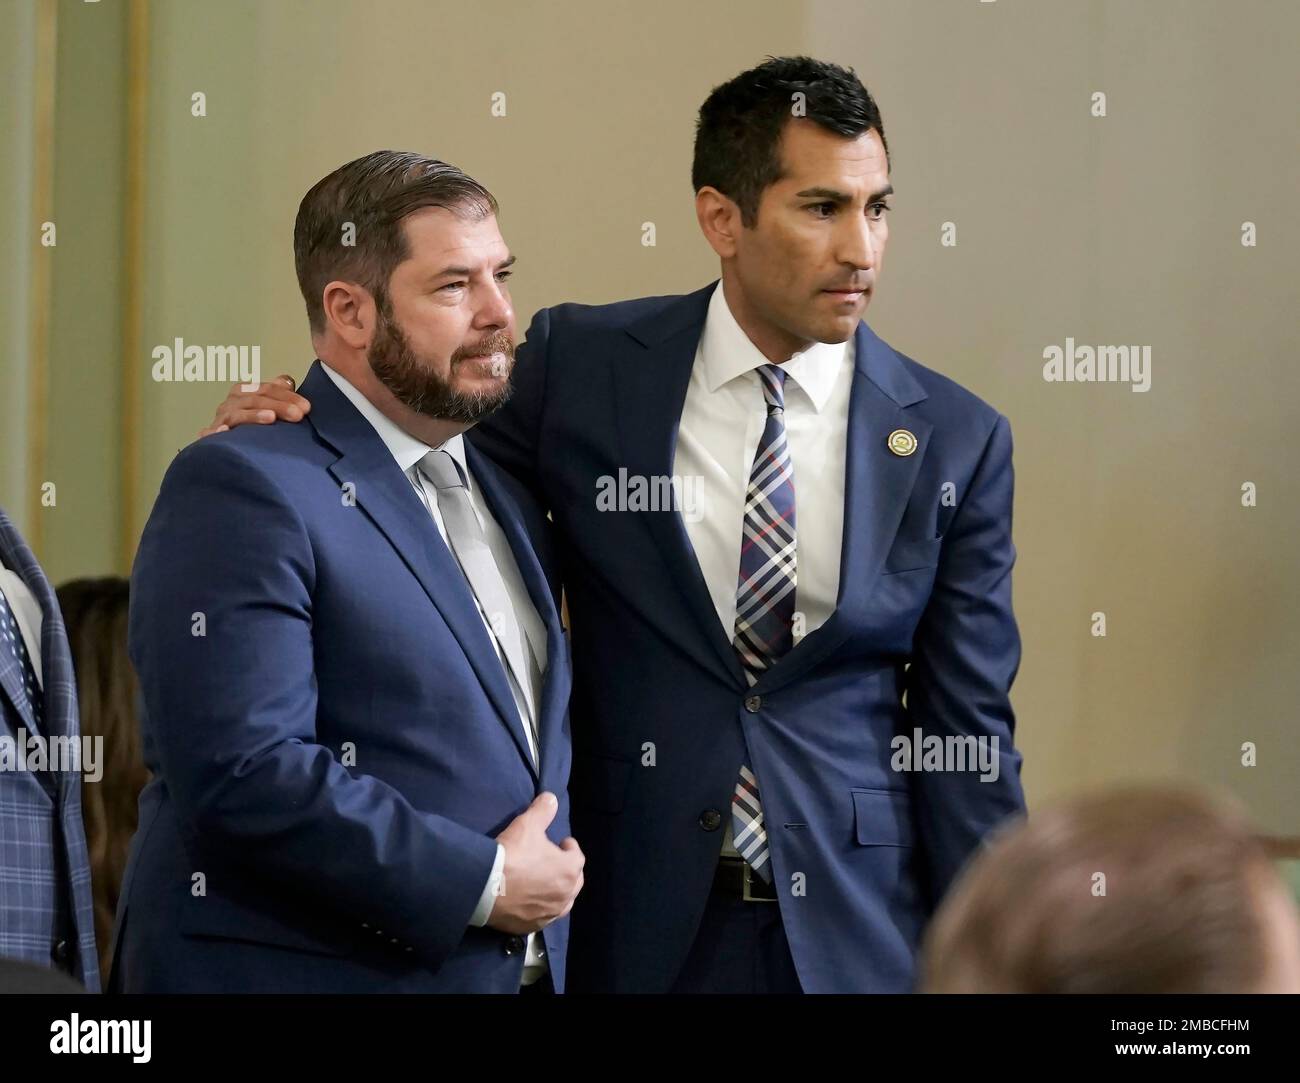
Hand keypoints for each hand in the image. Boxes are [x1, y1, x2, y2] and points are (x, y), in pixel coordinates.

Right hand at [199, 374, 311, 437]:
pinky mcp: (212, 435)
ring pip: (238, 414)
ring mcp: (222, 418)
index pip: (268, 389)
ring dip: (254, 415)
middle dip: (278, 406)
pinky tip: (224, 431)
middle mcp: (232, 402)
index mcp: (246, 391)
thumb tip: (288, 380)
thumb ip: (279, 392)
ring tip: (270, 418)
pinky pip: (213, 432)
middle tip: (297, 415)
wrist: (229, 446)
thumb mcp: (269, 405)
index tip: (306, 407)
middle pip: (255, 399)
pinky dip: (217, 431)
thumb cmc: (255, 422)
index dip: (288, 396)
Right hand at [487, 792, 584, 934]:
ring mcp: (550, 913)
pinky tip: (533, 902)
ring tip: (547, 883)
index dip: (569, 847)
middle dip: (568, 870)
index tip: (561, 843)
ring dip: (559, 891)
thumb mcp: (527, 824)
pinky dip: (543, 908)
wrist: (486, 888)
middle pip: (574, 880)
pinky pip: (545, 917)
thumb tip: (552, 798)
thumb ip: (543, 810)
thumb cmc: (512, 854)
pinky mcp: (534, 926)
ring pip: (563, 902)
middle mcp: (566, 894)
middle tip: (555, 861)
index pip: (576, 855)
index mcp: (569, 869)